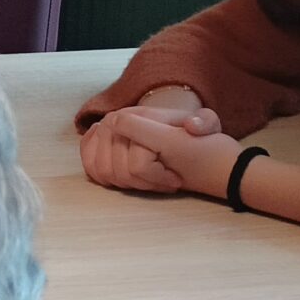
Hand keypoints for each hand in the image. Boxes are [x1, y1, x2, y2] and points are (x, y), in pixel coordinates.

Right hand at [78, 94, 220, 193]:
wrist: (174, 131)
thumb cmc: (189, 133)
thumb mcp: (208, 125)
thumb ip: (205, 122)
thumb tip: (190, 126)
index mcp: (139, 116)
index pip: (137, 164)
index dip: (156, 175)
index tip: (176, 178)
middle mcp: (113, 121)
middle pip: (121, 172)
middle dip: (146, 183)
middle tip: (166, 181)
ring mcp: (101, 132)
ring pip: (106, 173)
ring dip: (130, 184)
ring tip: (151, 180)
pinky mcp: (93, 144)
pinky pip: (91, 167)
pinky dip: (106, 179)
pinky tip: (127, 179)